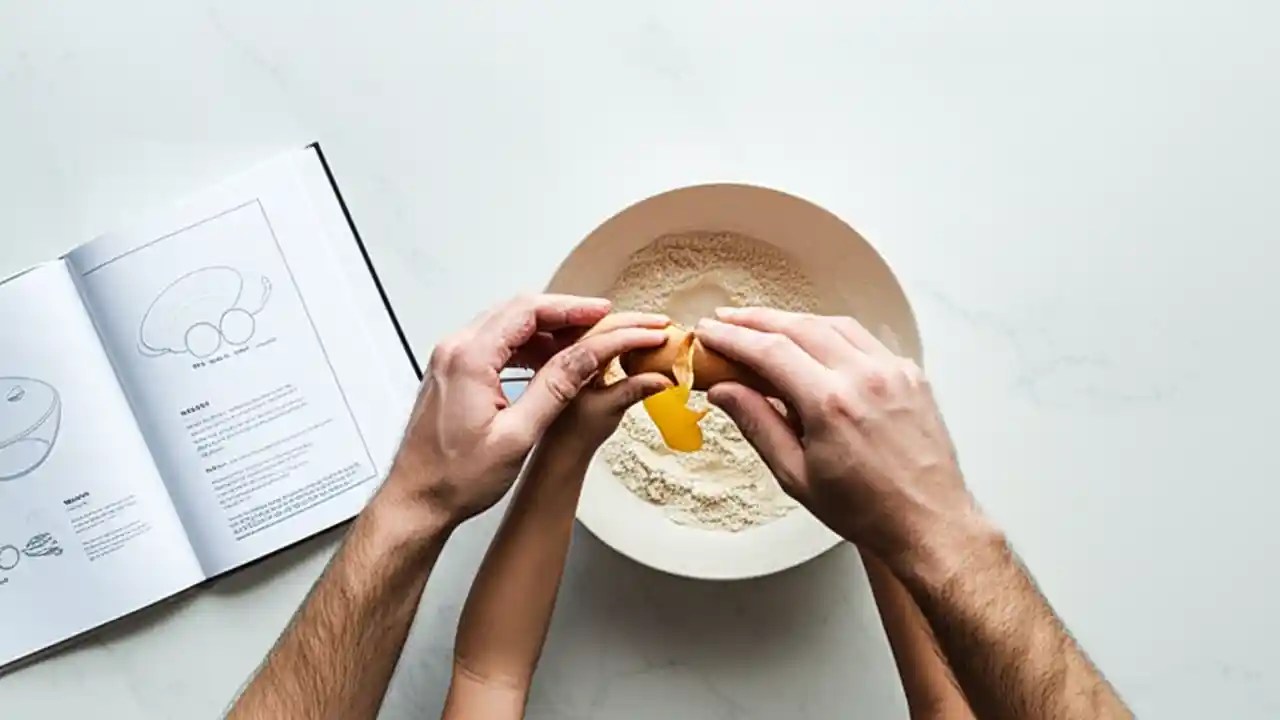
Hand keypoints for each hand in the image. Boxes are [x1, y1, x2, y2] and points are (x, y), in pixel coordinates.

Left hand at [382, 295, 669, 525]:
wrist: (417, 500)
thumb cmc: (455, 478)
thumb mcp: (518, 435)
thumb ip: (556, 388)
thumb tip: (589, 355)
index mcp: (468, 359)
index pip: (528, 311)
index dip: (571, 308)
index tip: (602, 313)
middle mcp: (455, 350)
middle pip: (518, 311)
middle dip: (563, 315)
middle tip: (599, 326)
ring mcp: (451, 359)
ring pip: (507, 325)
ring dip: (546, 331)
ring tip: (582, 346)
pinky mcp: (453, 372)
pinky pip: (495, 344)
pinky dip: (527, 346)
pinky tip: (549, 363)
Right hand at [696, 307, 994, 567]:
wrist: (928, 522)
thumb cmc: (865, 509)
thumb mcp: (796, 475)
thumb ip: (757, 424)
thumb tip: (724, 390)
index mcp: (831, 404)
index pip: (771, 351)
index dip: (733, 337)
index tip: (709, 332)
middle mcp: (865, 377)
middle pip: (800, 326)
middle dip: (757, 319)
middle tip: (727, 319)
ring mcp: (893, 371)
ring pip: (834, 324)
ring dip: (794, 320)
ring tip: (764, 326)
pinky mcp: (911, 374)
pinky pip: (865, 339)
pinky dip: (832, 333)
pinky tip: (815, 342)